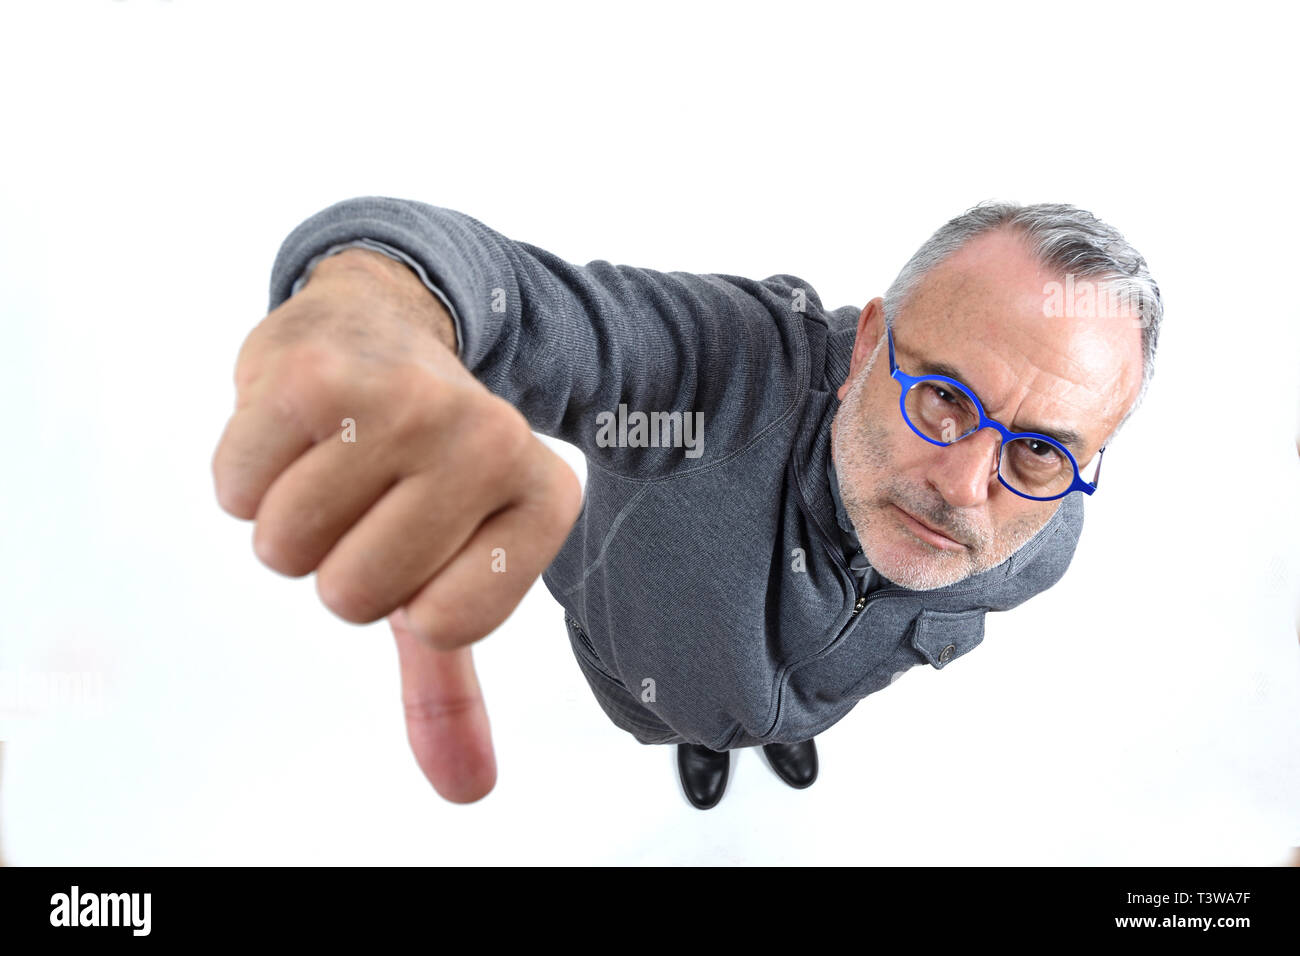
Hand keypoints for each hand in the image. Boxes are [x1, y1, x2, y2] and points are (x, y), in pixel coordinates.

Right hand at [212, 249, 582, 801]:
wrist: (380, 326)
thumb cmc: (415, 471)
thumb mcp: (446, 572)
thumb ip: (452, 685)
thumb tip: (467, 792)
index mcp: (545, 495)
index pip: (444, 624)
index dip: (407, 594)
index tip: (423, 528)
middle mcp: (493, 439)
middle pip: (355, 594)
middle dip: (337, 560)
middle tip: (369, 492)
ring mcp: (408, 400)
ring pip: (286, 546)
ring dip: (286, 520)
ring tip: (332, 458)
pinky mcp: (315, 371)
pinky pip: (235, 489)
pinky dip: (242, 471)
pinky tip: (292, 425)